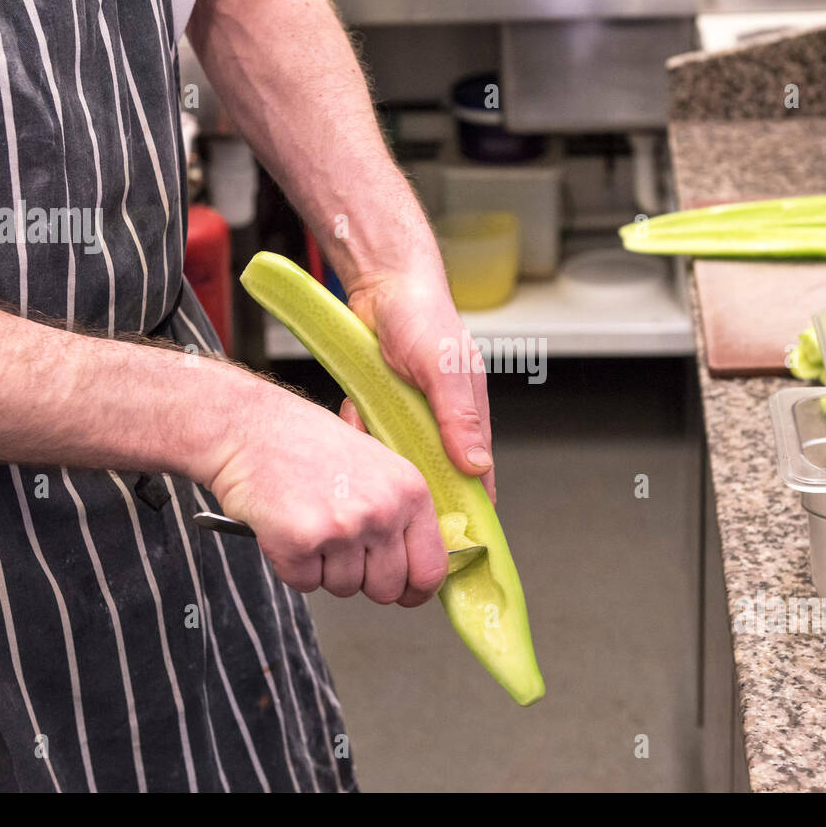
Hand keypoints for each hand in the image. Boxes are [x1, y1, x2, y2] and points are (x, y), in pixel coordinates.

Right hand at [207, 381, 448, 605]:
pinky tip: (288, 529)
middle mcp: (383, 512)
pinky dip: (293, 566)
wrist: (250, 429)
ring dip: (325, 569)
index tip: (404, 592)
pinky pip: (305, 583)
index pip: (431, 568)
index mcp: (410, 492)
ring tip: (311, 524)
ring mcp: (343, 529)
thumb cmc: (308, 442)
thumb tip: (417, 559)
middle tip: (340, 546)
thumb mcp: (377, 462)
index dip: (415, 590)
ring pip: (344, 588)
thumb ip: (401, 509)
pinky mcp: (300, 544)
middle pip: (386, 589)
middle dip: (363, 579)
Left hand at [343, 272, 495, 501]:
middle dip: (413, 490)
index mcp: (469, 415)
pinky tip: (349, 420)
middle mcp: (442, 420)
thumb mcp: (444, 367)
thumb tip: (477, 466)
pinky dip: (357, 433)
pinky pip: (368, 436)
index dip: (468, 508)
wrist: (380, 284)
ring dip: (378, 460)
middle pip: (432, 475)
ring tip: (364, 453)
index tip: (453, 542)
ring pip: (396, 459)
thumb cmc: (422, 316)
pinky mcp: (380, 406)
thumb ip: (460, 416)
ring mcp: (409, 414)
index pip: (477, 475)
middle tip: (393, 507)